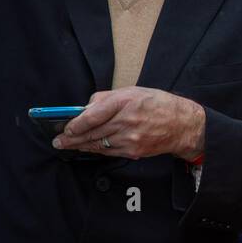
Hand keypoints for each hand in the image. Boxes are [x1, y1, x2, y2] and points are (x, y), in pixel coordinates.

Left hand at [53, 87, 205, 161]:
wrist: (182, 124)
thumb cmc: (158, 104)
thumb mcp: (133, 91)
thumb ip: (107, 98)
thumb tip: (87, 108)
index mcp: (125, 101)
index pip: (92, 115)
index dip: (75, 124)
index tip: (66, 127)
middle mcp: (127, 121)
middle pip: (92, 132)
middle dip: (71, 138)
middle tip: (59, 141)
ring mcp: (130, 138)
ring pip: (98, 144)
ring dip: (81, 146)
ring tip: (68, 146)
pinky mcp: (133, 151)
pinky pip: (109, 152)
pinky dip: (96, 150)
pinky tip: (88, 148)